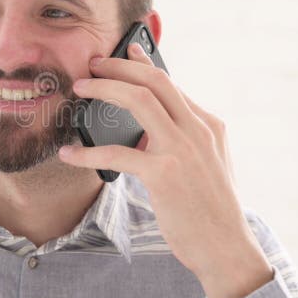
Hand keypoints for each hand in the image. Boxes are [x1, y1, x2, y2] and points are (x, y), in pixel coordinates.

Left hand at [58, 42, 273, 297]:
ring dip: (104, 90)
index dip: (144, 64)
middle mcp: (198, 130)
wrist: (226, 247)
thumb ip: (184, 139)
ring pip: (138, 101)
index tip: (125, 49)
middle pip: (154, 82)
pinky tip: (70, 154)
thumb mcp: (206, 163)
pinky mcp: (164, 174)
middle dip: (118, 68)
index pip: (170, 83)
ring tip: (80, 90)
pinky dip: (87, 152)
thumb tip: (146, 124)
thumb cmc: (209, 208)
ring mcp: (182, 149)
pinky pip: (116, 154)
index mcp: (208, 124)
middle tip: (92, 66)